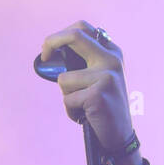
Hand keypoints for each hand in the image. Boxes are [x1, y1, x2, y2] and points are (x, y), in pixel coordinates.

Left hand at [40, 19, 137, 155]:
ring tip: (83, 106)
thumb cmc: (103, 107)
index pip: (82, 29)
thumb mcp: (99, 78)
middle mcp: (111, 59)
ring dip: (67, 96)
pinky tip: (86, 116)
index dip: (60, 35)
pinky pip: (67, 99)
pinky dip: (71, 111)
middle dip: (51, 42)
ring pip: (64, 79)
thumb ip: (84, 63)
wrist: (120, 135)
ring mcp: (106, 76)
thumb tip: (52, 54)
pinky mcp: (98, 94)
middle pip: (74, 36)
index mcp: (111, 52)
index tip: (48, 51)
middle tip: (44, 57)